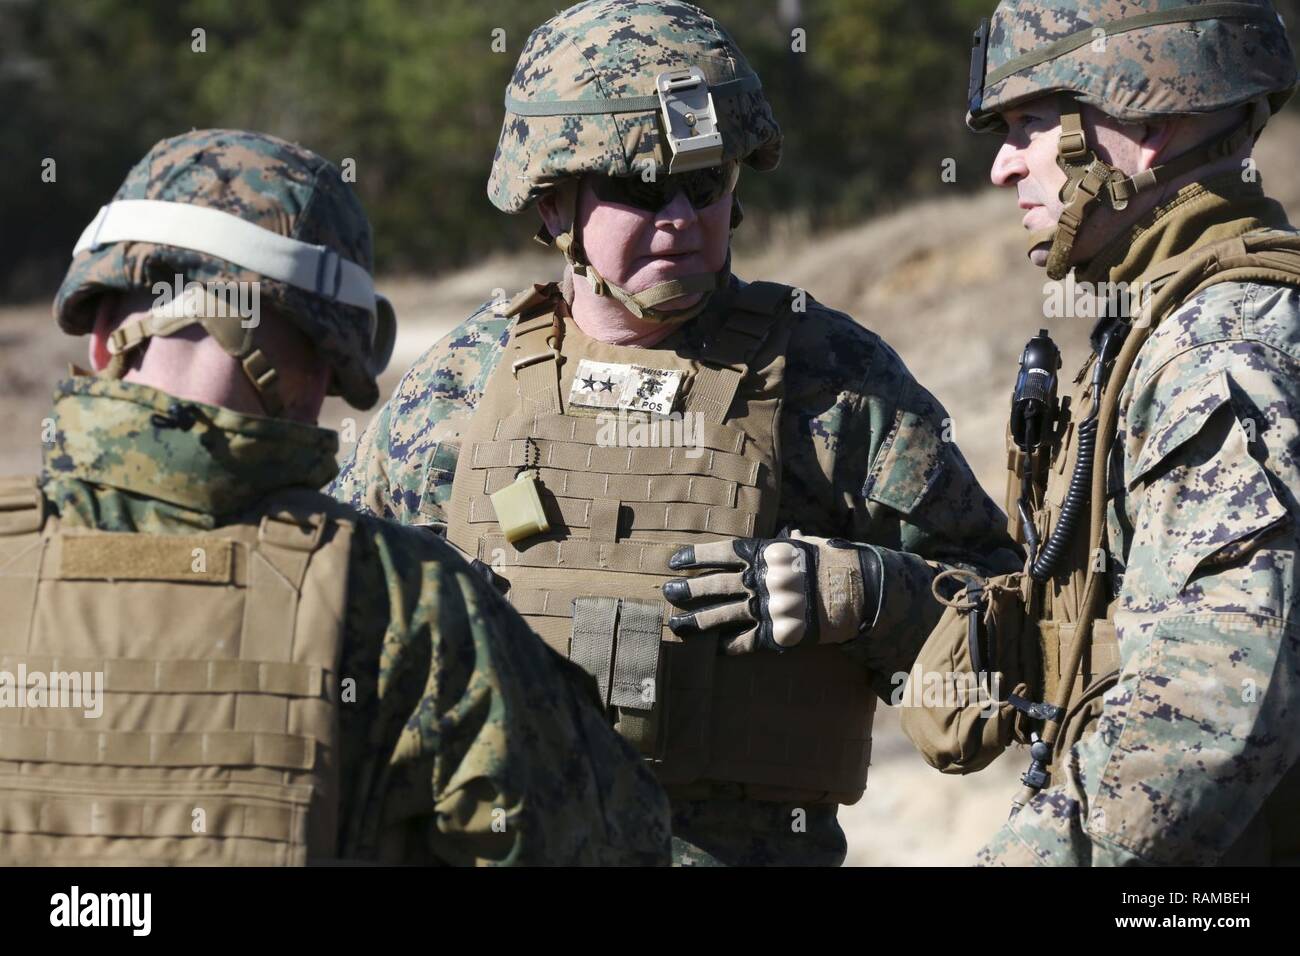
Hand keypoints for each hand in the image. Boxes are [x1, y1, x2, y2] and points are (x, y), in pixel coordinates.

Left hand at [661, 534, 881, 653]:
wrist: (859, 591)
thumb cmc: (833, 562)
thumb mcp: (806, 544)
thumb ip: (786, 543)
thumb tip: (785, 532)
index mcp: (765, 554)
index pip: (721, 553)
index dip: (695, 557)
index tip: (674, 562)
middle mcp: (762, 580)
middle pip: (715, 585)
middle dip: (688, 590)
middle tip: (667, 593)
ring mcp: (768, 608)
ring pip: (723, 616)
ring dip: (696, 621)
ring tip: (675, 624)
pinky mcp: (777, 634)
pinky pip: (745, 642)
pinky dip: (728, 646)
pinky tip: (713, 649)